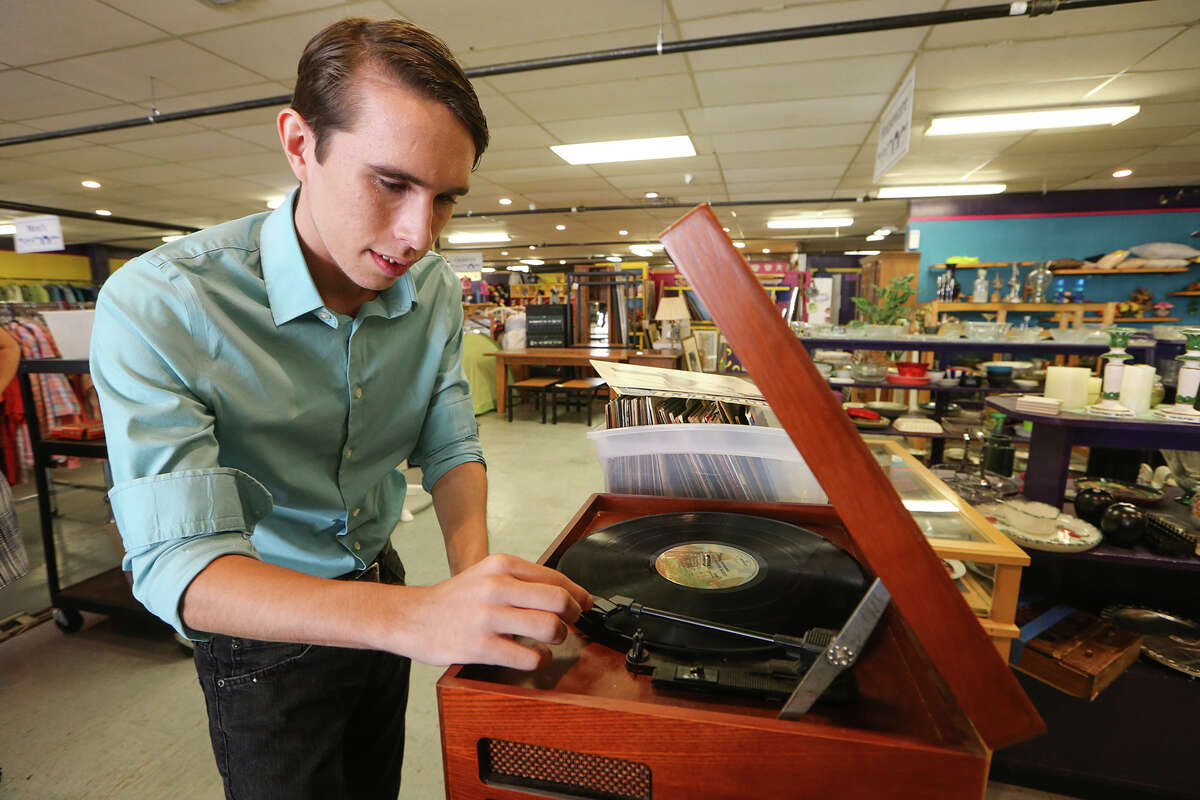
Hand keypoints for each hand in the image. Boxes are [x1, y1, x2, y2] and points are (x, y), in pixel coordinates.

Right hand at [385, 553, 591, 669]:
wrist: (412, 617)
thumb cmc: (455, 599)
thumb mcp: (486, 573)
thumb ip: (520, 579)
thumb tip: (564, 593)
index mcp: (501, 565)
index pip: (555, 577)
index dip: (577, 594)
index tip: (585, 604)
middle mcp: (496, 587)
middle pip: (558, 600)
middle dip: (573, 615)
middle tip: (570, 624)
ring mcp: (488, 617)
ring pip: (548, 627)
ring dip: (557, 637)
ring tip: (550, 641)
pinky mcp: (480, 646)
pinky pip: (527, 657)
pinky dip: (539, 660)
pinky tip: (533, 658)